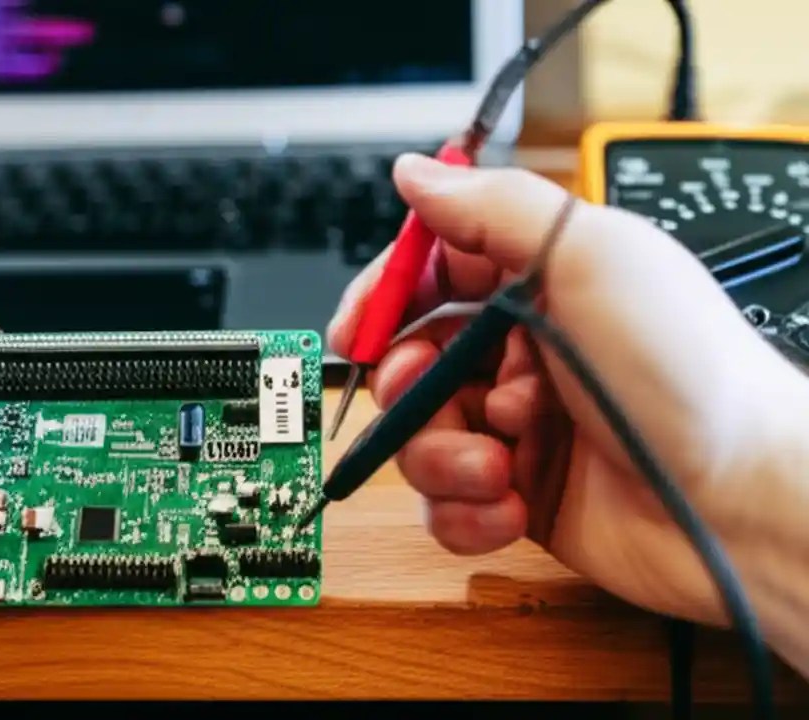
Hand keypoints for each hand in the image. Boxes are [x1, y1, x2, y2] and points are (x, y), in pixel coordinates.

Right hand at [329, 154, 808, 633]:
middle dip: (408, 384)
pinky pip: (447, 504)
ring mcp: (518, 427)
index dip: (384, 300)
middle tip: (429, 391)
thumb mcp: (589, 255)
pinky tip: (509, 504)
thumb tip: (418, 172)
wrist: (741, 501)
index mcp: (539, 284)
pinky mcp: (518, 495)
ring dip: (441, 455)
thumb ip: (490, 207)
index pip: (431, 276)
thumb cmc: (685, 373)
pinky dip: (465, 510)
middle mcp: (523, 352)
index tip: (357, 328)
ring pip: (419, 436)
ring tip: (498, 463)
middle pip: (411, 360)